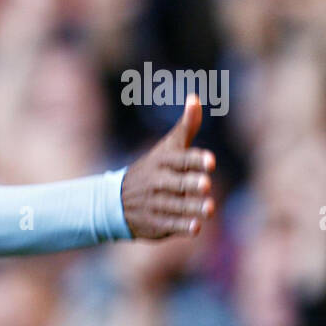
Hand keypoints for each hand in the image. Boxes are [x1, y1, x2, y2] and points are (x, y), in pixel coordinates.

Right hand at [121, 94, 216, 238]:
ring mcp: (153, 203)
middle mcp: (156, 182)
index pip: (180, 159)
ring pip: (174, 205)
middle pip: (176, 183)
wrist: (115, 201)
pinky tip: (196, 228)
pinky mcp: (152, 222)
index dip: (195, 160)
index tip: (211, 161)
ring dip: (191, 207)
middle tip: (206, 185)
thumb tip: (195, 97)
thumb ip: (185, 127)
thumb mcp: (167, 148)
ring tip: (209, 209)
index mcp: (162, 162)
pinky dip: (181, 226)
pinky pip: (168, 224)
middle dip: (190, 184)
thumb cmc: (153, 170)